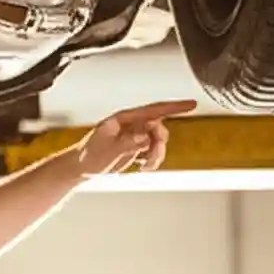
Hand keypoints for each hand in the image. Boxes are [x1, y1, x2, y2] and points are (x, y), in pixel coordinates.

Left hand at [75, 100, 196, 174]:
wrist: (80, 168)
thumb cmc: (89, 157)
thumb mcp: (108, 150)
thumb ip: (128, 143)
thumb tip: (145, 136)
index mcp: (123, 119)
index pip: (153, 110)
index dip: (174, 107)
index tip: (192, 104)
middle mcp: (131, 124)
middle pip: (158, 128)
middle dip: (159, 144)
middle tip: (150, 157)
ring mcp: (133, 135)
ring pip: (157, 141)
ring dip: (156, 155)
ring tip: (144, 167)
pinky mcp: (135, 147)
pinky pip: (152, 151)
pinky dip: (152, 161)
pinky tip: (142, 168)